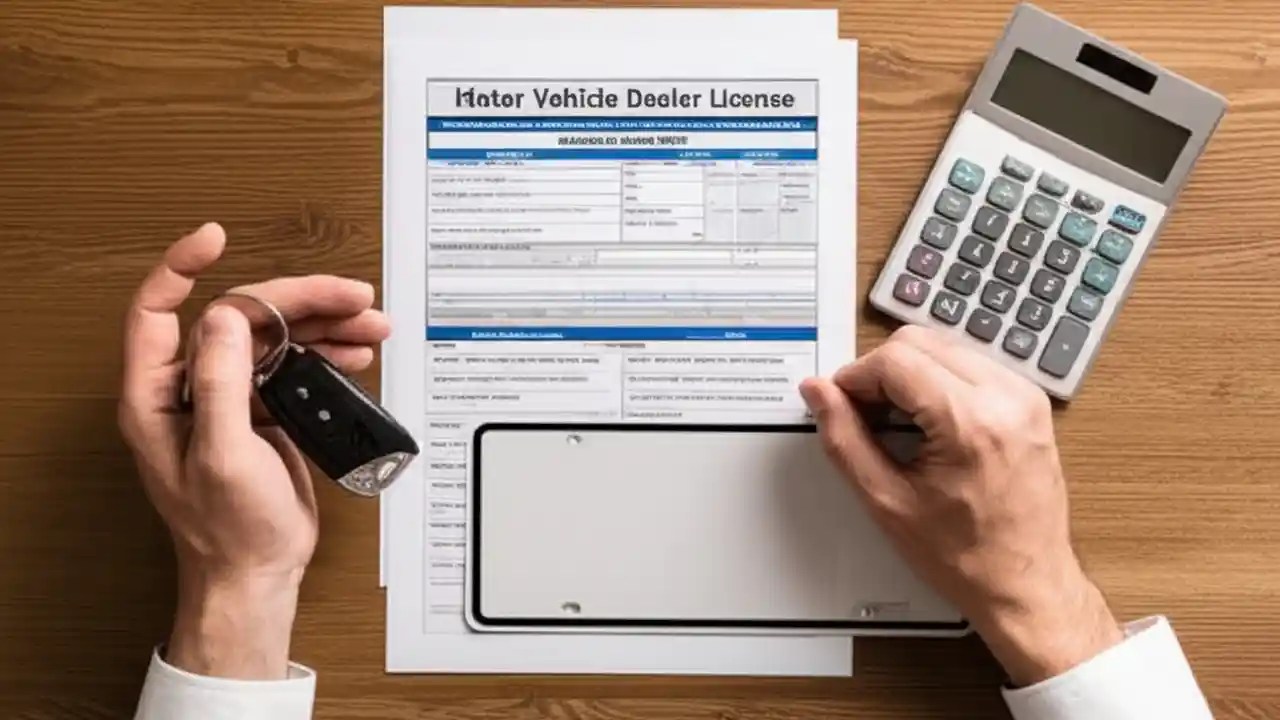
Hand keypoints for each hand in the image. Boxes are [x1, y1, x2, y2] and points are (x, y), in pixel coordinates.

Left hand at [118, 223, 389, 678]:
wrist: (259, 571)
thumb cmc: (228, 531)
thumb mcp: (221, 454)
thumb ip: (219, 381)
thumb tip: (220, 316)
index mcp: (158, 396)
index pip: (157, 311)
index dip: (181, 267)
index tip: (215, 238)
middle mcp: (189, 390)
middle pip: (240, 318)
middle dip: (297, 301)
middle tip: (348, 295)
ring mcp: (228, 399)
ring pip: (275, 337)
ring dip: (323, 325)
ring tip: (369, 322)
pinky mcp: (261, 411)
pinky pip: (294, 364)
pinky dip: (326, 353)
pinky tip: (353, 351)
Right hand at [799, 325, 1121, 685]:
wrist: (1027, 585)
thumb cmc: (968, 557)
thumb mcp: (886, 501)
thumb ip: (844, 439)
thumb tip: (819, 393)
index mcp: (971, 423)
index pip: (894, 359)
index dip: (854, 378)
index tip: (841, 404)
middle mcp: (1006, 398)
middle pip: (919, 340)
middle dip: (880, 371)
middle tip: (865, 414)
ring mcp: (1025, 396)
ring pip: (945, 345)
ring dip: (910, 372)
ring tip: (897, 421)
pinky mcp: (1031, 402)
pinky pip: (972, 362)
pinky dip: (939, 379)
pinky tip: (928, 420)